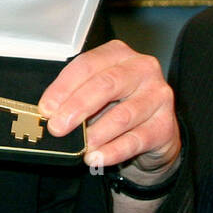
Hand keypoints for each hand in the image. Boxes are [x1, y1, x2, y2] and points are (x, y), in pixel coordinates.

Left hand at [38, 40, 180, 176]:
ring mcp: (158, 96)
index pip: (88, 65)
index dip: (64, 87)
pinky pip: (135, 140)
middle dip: (77, 107)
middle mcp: (142, 69)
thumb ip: (75, 98)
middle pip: (106, 84)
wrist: (154, 131)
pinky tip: (96, 157)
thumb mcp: (96, 95)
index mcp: (119, 54)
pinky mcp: (165, 125)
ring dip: (96, 134)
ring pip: (122, 115)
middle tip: (58, 127)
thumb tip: (50, 114)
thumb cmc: (119, 106)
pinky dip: (112, 151)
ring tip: (80, 147)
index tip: (47, 108)